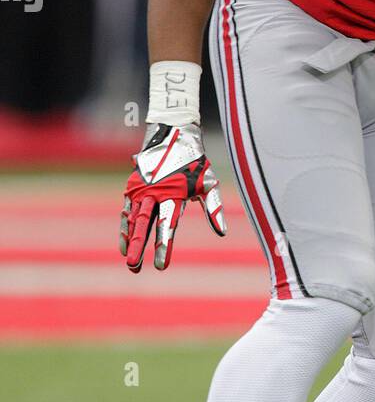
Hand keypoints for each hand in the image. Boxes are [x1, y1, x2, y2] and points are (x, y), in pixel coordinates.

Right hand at [120, 123, 226, 271]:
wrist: (174, 133)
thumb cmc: (195, 162)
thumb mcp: (209, 182)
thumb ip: (214, 207)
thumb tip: (222, 232)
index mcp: (173, 194)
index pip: (167, 226)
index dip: (163, 247)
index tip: (160, 266)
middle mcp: (153, 192)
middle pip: (144, 225)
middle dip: (139, 247)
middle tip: (134, 268)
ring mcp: (141, 189)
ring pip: (132, 220)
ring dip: (130, 241)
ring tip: (130, 262)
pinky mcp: (133, 187)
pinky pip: (127, 211)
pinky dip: (125, 227)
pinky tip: (124, 244)